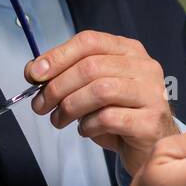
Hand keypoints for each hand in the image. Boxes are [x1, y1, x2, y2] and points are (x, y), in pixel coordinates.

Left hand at [24, 30, 179, 175]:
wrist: (149, 144)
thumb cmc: (120, 114)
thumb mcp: (92, 88)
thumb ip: (68, 75)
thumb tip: (34, 71)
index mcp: (129, 51)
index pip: (90, 41)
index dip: (58, 55)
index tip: (34, 73)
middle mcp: (145, 67)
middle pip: (91, 67)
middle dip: (57, 87)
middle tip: (41, 105)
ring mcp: (152, 93)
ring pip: (100, 90)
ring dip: (70, 107)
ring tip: (59, 120)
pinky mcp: (150, 121)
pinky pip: (109, 118)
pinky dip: (88, 126)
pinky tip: (86, 130)